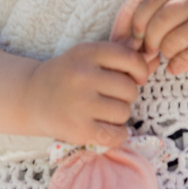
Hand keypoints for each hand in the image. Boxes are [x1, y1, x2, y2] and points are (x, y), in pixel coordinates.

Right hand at [26, 41, 149, 146]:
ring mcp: (80, 103)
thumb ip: (120, 56)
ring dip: (119, 114)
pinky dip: (118, 134)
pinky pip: (116, 135)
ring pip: (124, 112)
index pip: (131, 59)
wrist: (31, 97)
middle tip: (111, 96)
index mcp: (88, 52)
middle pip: (130, 89)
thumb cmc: (68, 74)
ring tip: (104, 111)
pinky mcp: (78, 129)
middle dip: (126, 95)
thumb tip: (156, 59)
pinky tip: (107, 128)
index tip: (136, 77)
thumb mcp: (88, 56)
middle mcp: (83, 76)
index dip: (140, 70)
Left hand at [126, 0, 187, 73]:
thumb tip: (136, 26)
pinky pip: (183, 60)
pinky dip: (175, 66)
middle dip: (149, 40)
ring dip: (165, 54)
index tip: (137, 33)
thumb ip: (175, 0)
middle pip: (158, 21)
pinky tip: (179, 65)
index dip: (140, 17)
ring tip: (172, 55)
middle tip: (150, 51)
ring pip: (168, 43)